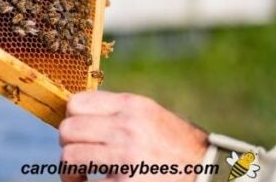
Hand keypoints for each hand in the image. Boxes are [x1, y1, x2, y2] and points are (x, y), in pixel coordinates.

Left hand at [59, 91, 207, 181]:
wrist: (209, 173)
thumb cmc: (177, 146)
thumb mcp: (151, 116)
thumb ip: (117, 112)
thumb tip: (75, 114)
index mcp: (132, 106)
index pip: (76, 103)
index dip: (71, 119)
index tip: (78, 132)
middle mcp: (127, 127)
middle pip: (67, 130)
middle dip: (68, 145)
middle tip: (78, 156)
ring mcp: (126, 156)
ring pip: (70, 157)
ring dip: (70, 169)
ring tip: (80, 175)